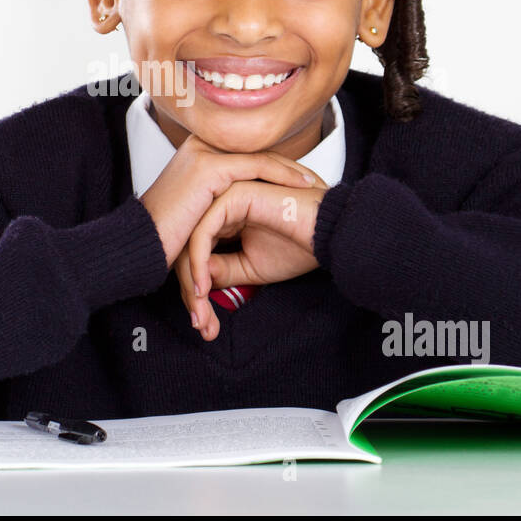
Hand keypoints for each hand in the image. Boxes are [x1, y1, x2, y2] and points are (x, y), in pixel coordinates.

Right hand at [139, 133, 322, 269]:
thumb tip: (241, 219)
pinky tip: (302, 187)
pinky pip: (256, 166)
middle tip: (316, 181)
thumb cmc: (164, 239)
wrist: (140, 245)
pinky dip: (282, 176)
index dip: (275, 168)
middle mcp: (198, 147)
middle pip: (255, 153)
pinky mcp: (209, 167)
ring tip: (315, 185)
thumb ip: (217, 207)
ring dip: (292, 171)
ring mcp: (202, 153)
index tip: (302, 183)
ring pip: (259, 158)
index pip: (245, 156)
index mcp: (196, 155)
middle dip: (288, 168)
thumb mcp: (195, 215)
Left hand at [176, 179, 327, 341]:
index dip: (195, 288)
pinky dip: (199, 264)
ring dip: (192, 282)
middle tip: (201, 323)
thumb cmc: (301, 245)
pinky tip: (203, 289)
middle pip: (188, 248)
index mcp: (226, 216)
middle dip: (190, 291)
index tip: (203, 321)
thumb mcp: (250, 267)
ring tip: (201, 313)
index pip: (196, 252)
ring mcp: (225, 196)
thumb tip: (195, 282)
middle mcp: (221, 203)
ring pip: (190, 242)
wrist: (333, 233)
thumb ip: (221, 270)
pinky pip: (203, 233)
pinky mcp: (232, 196)